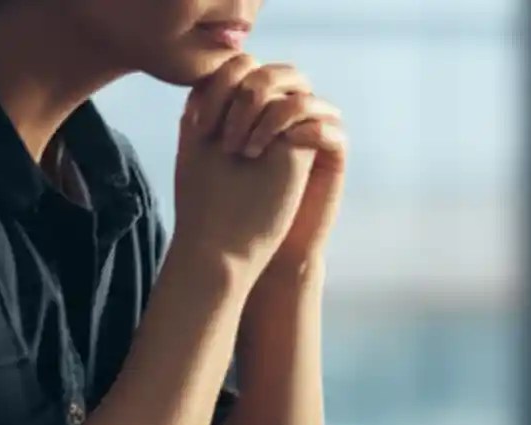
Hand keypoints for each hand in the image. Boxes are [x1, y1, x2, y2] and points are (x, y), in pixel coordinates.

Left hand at [196, 56, 346, 276]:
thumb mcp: (204, 150)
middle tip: (224, 131)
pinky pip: (329, 128)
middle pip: (283, 73)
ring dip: (273, 113)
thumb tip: (199, 81)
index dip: (225, 83)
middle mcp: (289, 116)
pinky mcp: (332, 159)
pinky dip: (303, 131)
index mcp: (259, 109)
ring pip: (306, 96)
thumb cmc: (220, 203)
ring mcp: (313, 135)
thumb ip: (206, 113)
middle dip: (251, 93)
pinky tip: (270, 151)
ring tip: (246, 148)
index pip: (253, 69)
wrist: (244, 250)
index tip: (198, 122)